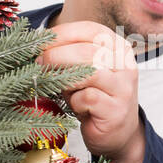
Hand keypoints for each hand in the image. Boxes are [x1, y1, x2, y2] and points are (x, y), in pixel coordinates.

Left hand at [39, 21, 143, 162]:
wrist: (118, 132)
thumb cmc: (95, 97)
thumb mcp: (83, 69)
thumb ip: (69, 54)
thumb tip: (36, 43)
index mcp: (118, 49)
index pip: (90, 30)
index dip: (62, 34)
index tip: (40, 44)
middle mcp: (126, 66)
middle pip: (87, 50)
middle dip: (55, 56)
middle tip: (38, 64)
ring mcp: (124, 88)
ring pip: (90, 72)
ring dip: (63, 77)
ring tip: (52, 83)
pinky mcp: (116, 111)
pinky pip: (88, 97)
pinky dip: (74, 101)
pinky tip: (76, 106)